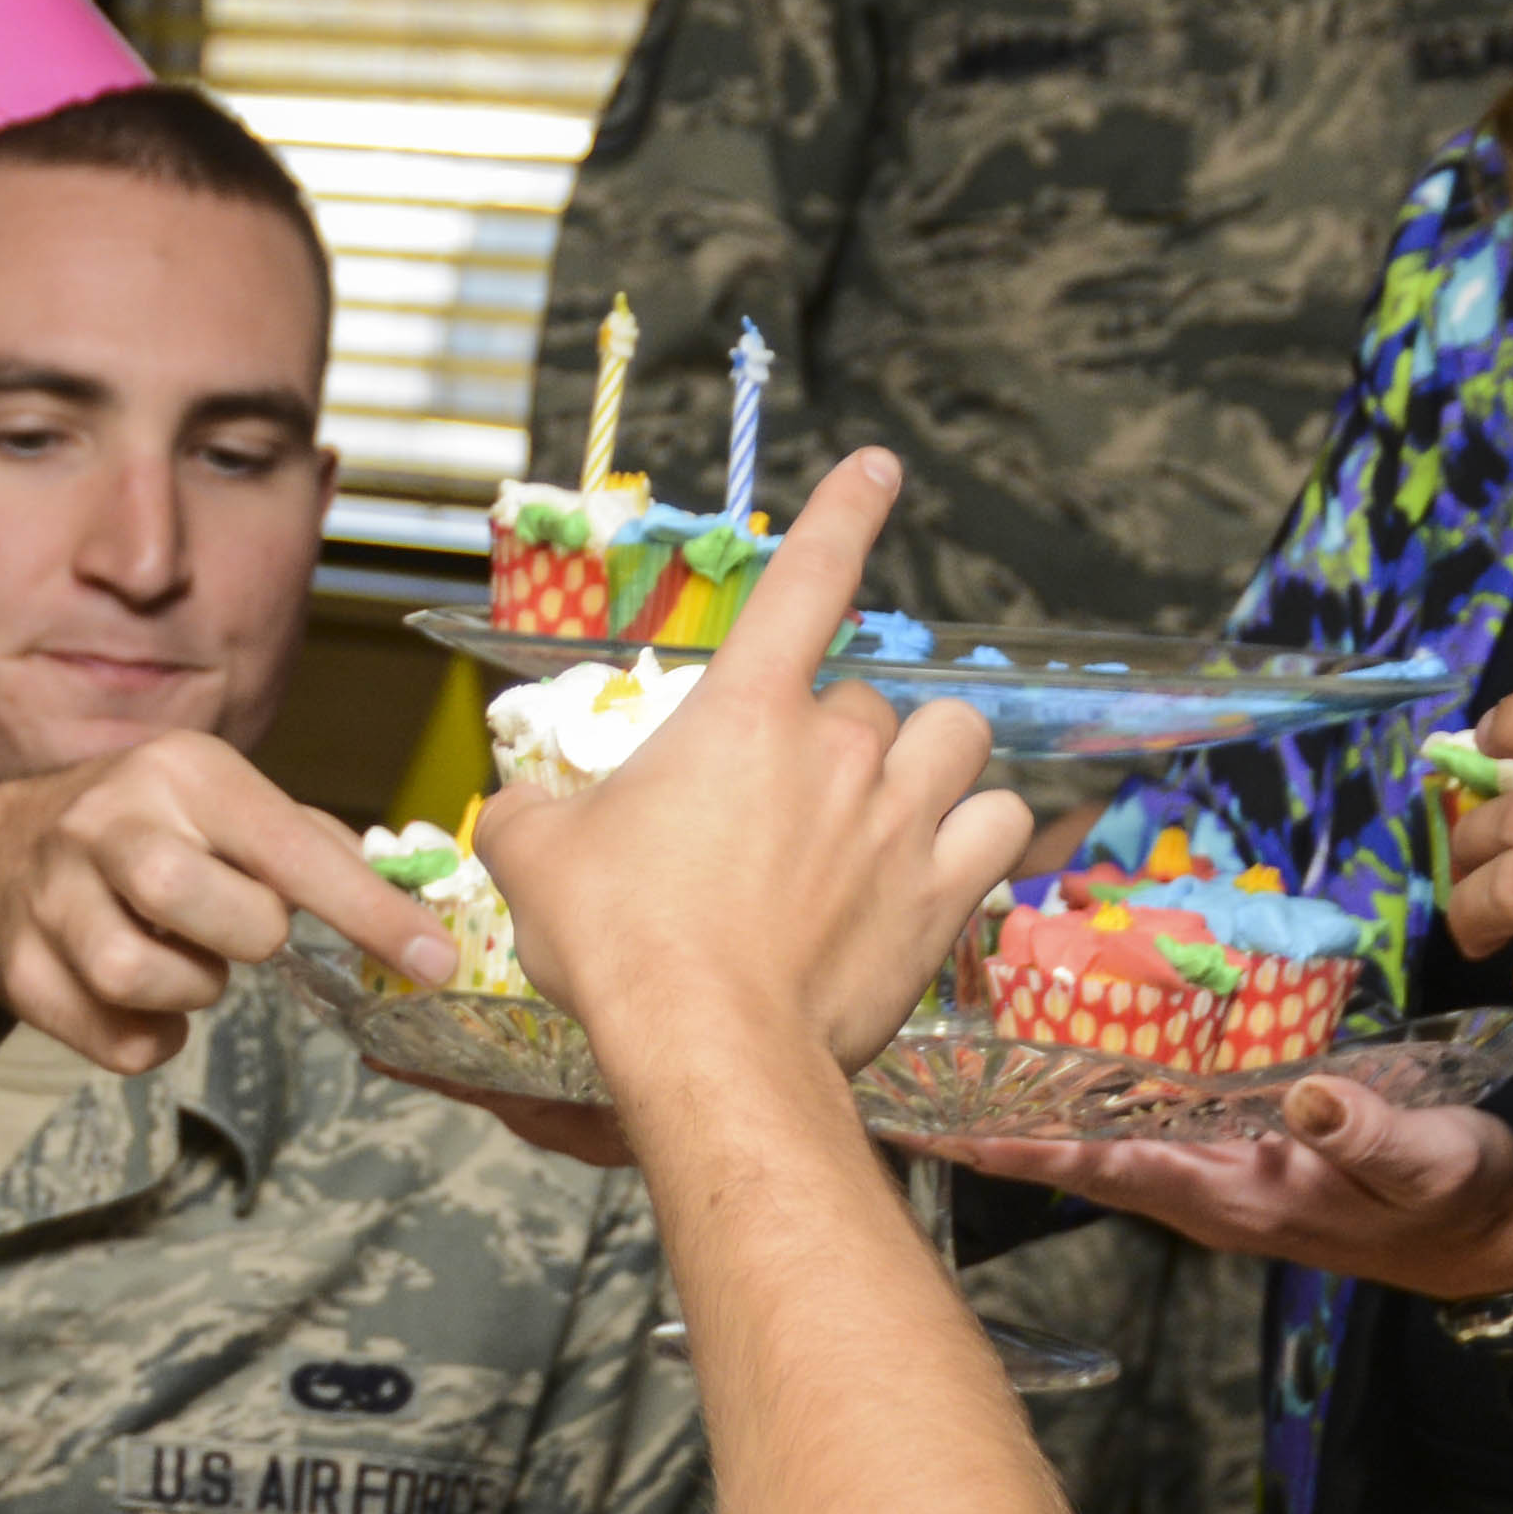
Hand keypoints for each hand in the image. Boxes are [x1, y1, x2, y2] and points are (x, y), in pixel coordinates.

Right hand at [0, 727, 450, 1075]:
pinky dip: (153, 1039)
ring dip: (192, 991)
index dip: (366, 911)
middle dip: (246, 937)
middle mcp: (107, 821)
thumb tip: (414, 899)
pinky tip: (150, 1003)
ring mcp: (51, 895)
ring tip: (189, 962)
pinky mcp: (20, 970)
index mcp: (183, 772)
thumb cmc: (149, 830)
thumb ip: (314, 846)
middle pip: (196, 903)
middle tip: (245, 933)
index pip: (287, 847)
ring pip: (141, 978)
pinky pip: (115, 1042)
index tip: (432, 961)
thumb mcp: (224, 805)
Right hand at [485, 452, 1036, 1085]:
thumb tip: (516, 813)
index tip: (878, 469)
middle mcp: (838, 746)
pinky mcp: (941, 893)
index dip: (845, 511)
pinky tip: (946, 854)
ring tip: (892, 797)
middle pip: (870, 695)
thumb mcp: (536, 860)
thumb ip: (530, 814)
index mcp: (745, 711)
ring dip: (930, 757)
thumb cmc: (620, 943)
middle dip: (838, 729)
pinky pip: (996, 824)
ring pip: (959, 738)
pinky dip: (979, 829)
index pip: (807, 578)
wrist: (707, 1045)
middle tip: (789, 792)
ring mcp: (901, 817)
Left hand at [954, 1080, 1512, 1296]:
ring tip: (953, 1073)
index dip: (1030, 1152)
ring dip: (1035, 1112)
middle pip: (1082, 1158)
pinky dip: (1096, 1095)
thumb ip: (1371, 1135)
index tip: (952, 1135)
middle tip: (911, 1091)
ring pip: (1106, 1141)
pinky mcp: (1237, 1156)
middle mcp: (1208, 1192)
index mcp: (1238, 1199)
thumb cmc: (1458, 1200)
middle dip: (1001, 1131)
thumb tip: (1309, 1100)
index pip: (1111, 1170)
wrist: (1489, 1234)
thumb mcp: (1432, 1162)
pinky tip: (1061, 1058)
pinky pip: (1147, 1125)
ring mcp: (1217, 1178)